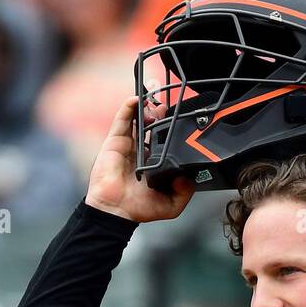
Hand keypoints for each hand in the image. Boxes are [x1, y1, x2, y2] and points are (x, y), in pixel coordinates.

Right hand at [85, 95, 194, 224]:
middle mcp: (140, 151)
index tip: (178, 120)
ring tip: (155, 96)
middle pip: (149, 125)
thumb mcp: (171, 205)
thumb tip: (190, 178)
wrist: (116, 210)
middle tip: (167, 105)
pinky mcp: (115, 141)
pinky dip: (129, 107)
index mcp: (152, 163)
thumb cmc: (138, 209)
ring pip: (136, 118)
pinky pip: (122, 119)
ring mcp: (127, 144)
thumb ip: (185, 193)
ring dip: (145, 105)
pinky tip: (137, 99)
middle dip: (158, 112)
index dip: (169, 128)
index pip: (162, 140)